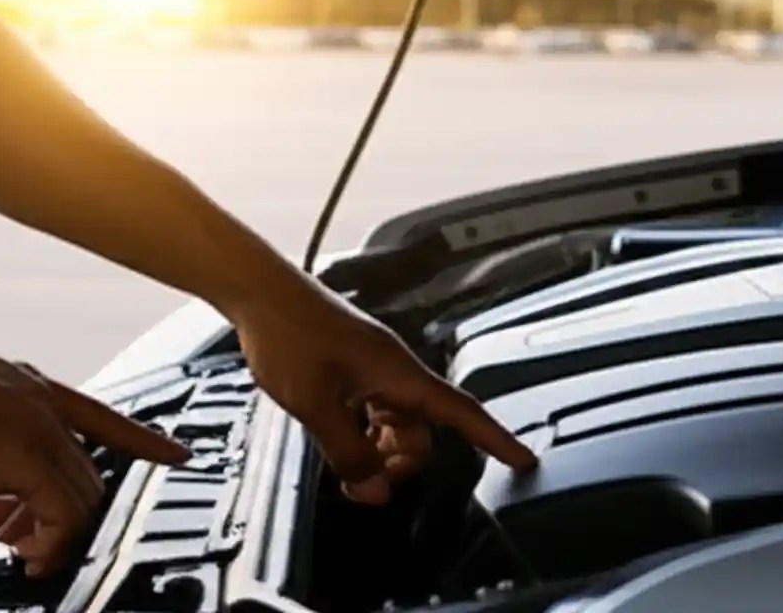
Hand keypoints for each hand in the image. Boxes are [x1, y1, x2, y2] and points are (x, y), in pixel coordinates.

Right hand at [0, 349, 190, 576]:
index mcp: (36, 387)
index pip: (106, 418)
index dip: (145, 440)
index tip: (177, 453)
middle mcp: (48, 404)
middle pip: (89, 474)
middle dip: (62, 517)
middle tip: (19, 539)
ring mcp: (41, 428)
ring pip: (83, 497)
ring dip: (53, 536)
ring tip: (17, 549)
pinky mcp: (25, 456)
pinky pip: (63, 514)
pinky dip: (50, 542)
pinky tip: (21, 551)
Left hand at [234, 280, 536, 504]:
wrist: (259, 291)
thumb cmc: (288, 332)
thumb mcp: (316, 405)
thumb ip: (348, 453)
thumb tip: (373, 490)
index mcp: (398, 374)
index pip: (462, 413)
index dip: (496, 439)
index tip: (523, 460)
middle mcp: (393, 370)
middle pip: (422, 431)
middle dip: (400, 463)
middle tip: (360, 484)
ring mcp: (372, 367)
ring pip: (395, 424)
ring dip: (376, 450)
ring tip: (342, 464)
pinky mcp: (351, 366)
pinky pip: (372, 409)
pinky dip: (361, 431)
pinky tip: (334, 434)